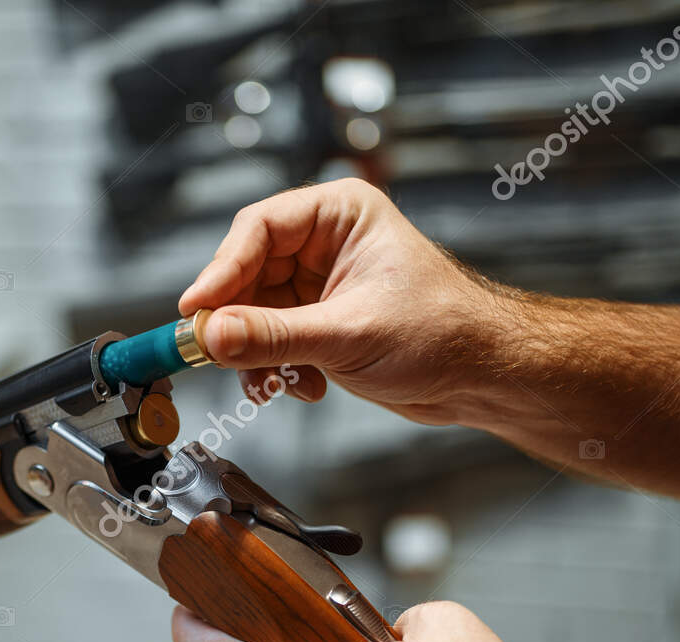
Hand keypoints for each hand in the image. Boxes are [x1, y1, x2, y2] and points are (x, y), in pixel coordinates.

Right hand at [178, 177, 509, 424]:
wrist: (484, 376)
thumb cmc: (445, 332)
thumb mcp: (349, 334)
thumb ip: (274, 336)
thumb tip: (212, 335)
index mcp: (340, 214)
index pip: (259, 230)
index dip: (221, 270)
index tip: (195, 310)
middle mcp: (326, 242)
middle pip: (247, 273)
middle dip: (237, 322)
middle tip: (219, 355)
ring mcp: (321, 284)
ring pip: (254, 313)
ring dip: (256, 355)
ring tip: (273, 383)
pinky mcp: (320, 322)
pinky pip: (272, 340)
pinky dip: (276, 369)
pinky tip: (302, 387)